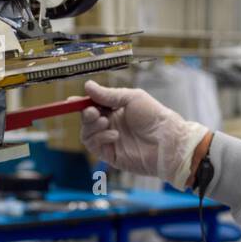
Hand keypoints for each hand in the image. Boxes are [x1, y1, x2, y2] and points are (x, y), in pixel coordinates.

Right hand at [79, 80, 208, 187]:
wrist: (167, 140)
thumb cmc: (155, 116)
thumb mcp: (132, 98)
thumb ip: (108, 94)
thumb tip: (87, 86)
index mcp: (115, 110)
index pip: (92, 106)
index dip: (82, 104)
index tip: (72, 101)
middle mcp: (111, 125)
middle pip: (86, 120)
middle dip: (86, 114)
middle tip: (93, 111)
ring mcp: (110, 141)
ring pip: (86, 134)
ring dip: (91, 126)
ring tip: (104, 122)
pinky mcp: (111, 155)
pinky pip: (94, 146)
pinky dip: (100, 138)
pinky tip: (114, 135)